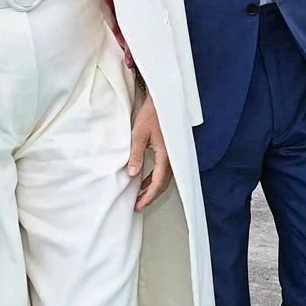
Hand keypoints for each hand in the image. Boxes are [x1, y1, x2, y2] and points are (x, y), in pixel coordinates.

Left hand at [127, 92, 171, 210]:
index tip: (139, 204)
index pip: (158, 183)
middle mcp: (172, 158)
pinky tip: (146, 179)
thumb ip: (136, 155)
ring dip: (153, 187)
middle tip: (139, 204)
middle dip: (151, 196)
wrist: (164, 101)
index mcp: (165, 155)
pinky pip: (165, 169)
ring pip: (165, 178)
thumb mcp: (139, 134)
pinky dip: (155, 177)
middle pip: (163, 184)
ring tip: (140, 194)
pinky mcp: (171, 150)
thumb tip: (132, 173)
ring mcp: (173, 155)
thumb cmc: (152, 114)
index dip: (148, 196)